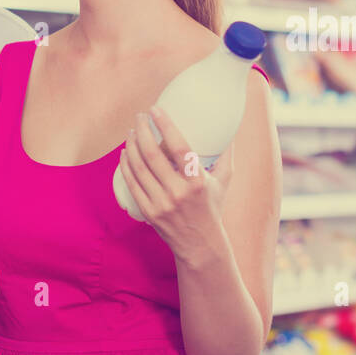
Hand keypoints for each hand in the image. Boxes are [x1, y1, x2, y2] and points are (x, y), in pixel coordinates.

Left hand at [118, 105, 232, 264]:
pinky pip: (132, 184)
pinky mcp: (148, 212)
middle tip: (140, 117)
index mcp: (198, 181)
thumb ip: (226, 155)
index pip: (179, 146)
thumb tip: (230, 128)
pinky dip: (126, 166)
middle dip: (143, 131)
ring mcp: (161, 203)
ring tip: (132, 131)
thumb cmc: (212, 208)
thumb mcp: (224, 182)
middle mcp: (178, 192)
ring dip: (132, 146)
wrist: (200, 245)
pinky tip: (125, 153)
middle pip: (153, 155)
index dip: (165, 125)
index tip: (155, 109)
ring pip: (139, 168)